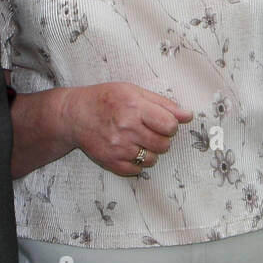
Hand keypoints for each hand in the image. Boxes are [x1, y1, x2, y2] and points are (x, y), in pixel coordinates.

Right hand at [60, 82, 193, 176]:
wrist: (74, 115)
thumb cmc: (106, 99)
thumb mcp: (134, 92)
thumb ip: (163, 104)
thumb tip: (188, 115)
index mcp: (134, 107)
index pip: (170, 125)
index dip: (170, 125)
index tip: (162, 121)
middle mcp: (127, 128)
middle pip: (164, 144)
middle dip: (162, 138)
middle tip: (149, 130)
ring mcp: (118, 148)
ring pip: (152, 159)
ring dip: (150, 151)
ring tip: (138, 139)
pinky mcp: (111, 162)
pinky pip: (137, 170)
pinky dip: (137, 163)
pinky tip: (129, 149)